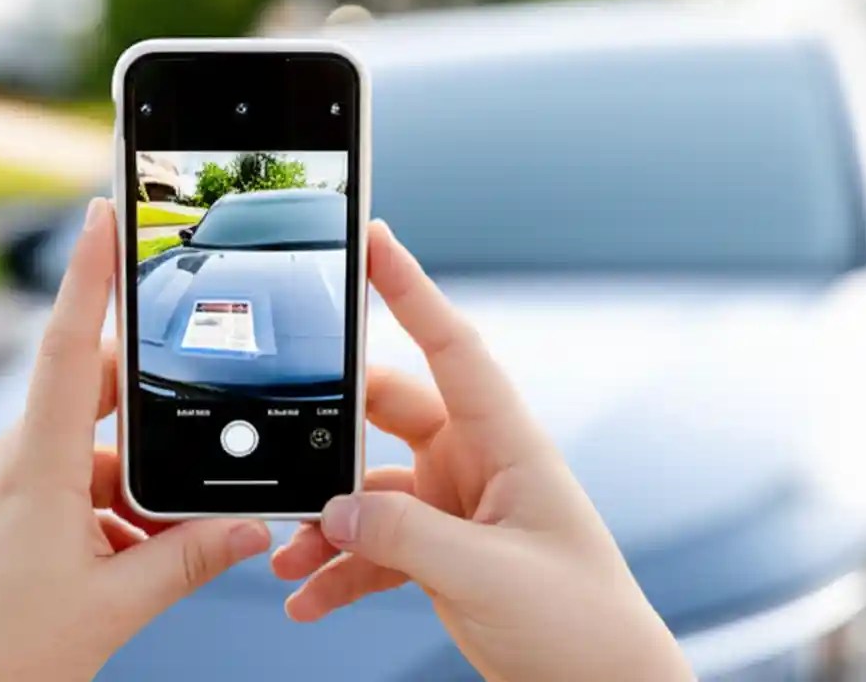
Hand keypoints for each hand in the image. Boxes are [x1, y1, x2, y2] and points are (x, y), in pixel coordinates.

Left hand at [0, 199, 269, 680]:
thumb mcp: (110, 610)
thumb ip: (185, 561)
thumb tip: (247, 531)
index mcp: (35, 469)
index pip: (65, 345)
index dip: (88, 272)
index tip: (103, 211)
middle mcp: (12, 461)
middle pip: (99, 404)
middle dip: (158, 426)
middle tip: (197, 471)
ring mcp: (2, 487)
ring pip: (90, 456)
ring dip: (136, 491)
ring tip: (158, 552)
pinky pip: (67, 487)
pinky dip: (107, 513)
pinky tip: (127, 563)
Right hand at [272, 221, 691, 680]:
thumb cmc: (582, 624)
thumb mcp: (488, 573)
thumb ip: (403, 536)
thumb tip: (333, 511)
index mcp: (506, 443)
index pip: (452, 346)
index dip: (411, 288)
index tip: (371, 240)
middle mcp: (473, 464)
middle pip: (385, 413)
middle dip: (328, 430)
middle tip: (283, 445)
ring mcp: (450, 507)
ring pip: (364, 488)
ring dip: (324, 520)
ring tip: (288, 553)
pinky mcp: (434, 551)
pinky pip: (368, 546)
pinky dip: (334, 568)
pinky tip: (308, 595)